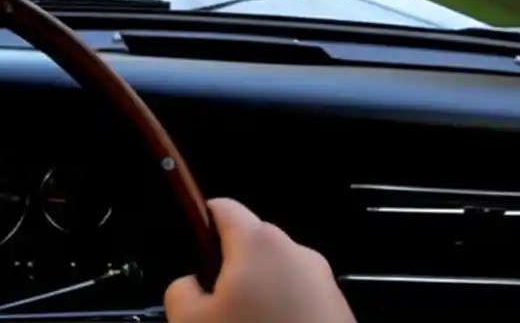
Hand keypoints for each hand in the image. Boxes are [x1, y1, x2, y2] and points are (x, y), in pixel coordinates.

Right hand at [165, 198, 355, 322]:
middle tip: (215, 309)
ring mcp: (323, 282)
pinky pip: (299, 299)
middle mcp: (296, 252)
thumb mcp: (190, 321)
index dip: (200, 223)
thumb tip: (192, 286)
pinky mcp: (339, 310)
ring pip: (275, 275)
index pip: (221, 208)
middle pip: (249, 245)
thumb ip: (180, 290)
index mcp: (259, 242)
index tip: (192, 252)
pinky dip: (283, 313)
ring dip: (258, 295)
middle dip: (229, 270)